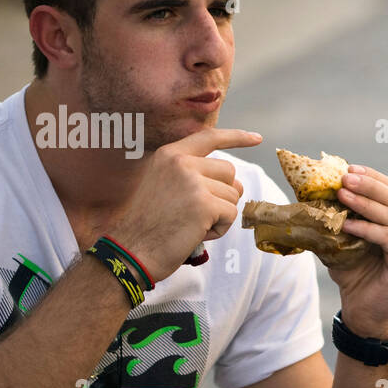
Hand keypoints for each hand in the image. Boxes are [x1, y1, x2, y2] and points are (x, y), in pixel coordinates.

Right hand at [105, 128, 259, 282]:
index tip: (257, 138)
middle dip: (222, 195)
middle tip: (196, 213)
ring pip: (232, 195)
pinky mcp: (204, 204)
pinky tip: (196, 234)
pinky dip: (220, 229)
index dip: (236, 137)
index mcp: (170, 154)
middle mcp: (181, 162)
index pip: (209, 137)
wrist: (131, 250)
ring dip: (219, 215)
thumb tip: (235, 182)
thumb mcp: (163, 185)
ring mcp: (193, 182)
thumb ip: (192, 174)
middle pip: (229, 172)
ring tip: (191, 225)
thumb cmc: (148, 225)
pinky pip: (231, 214)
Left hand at [330, 165, 387, 338]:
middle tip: (344, 177)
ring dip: (364, 203)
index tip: (348, 168)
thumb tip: (318, 187)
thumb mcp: (348, 236)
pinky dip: (366, 228)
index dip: (372, 176)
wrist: (363, 310)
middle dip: (367, 185)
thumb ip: (344, 213)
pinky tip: (348, 223)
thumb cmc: (355, 273)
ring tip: (342, 194)